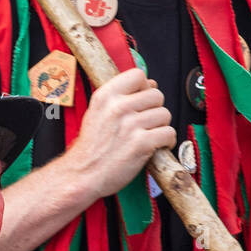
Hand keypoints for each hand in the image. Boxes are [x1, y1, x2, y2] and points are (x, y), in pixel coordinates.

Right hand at [64, 68, 175, 200]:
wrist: (82, 175)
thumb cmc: (91, 148)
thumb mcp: (96, 113)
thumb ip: (119, 97)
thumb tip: (150, 83)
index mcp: (105, 96)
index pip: (138, 75)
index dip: (144, 87)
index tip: (140, 101)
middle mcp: (117, 107)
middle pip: (156, 95)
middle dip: (154, 109)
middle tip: (144, 124)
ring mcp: (130, 125)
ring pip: (165, 114)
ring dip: (160, 127)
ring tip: (148, 136)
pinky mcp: (141, 144)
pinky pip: (168, 133)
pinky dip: (166, 142)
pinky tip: (155, 146)